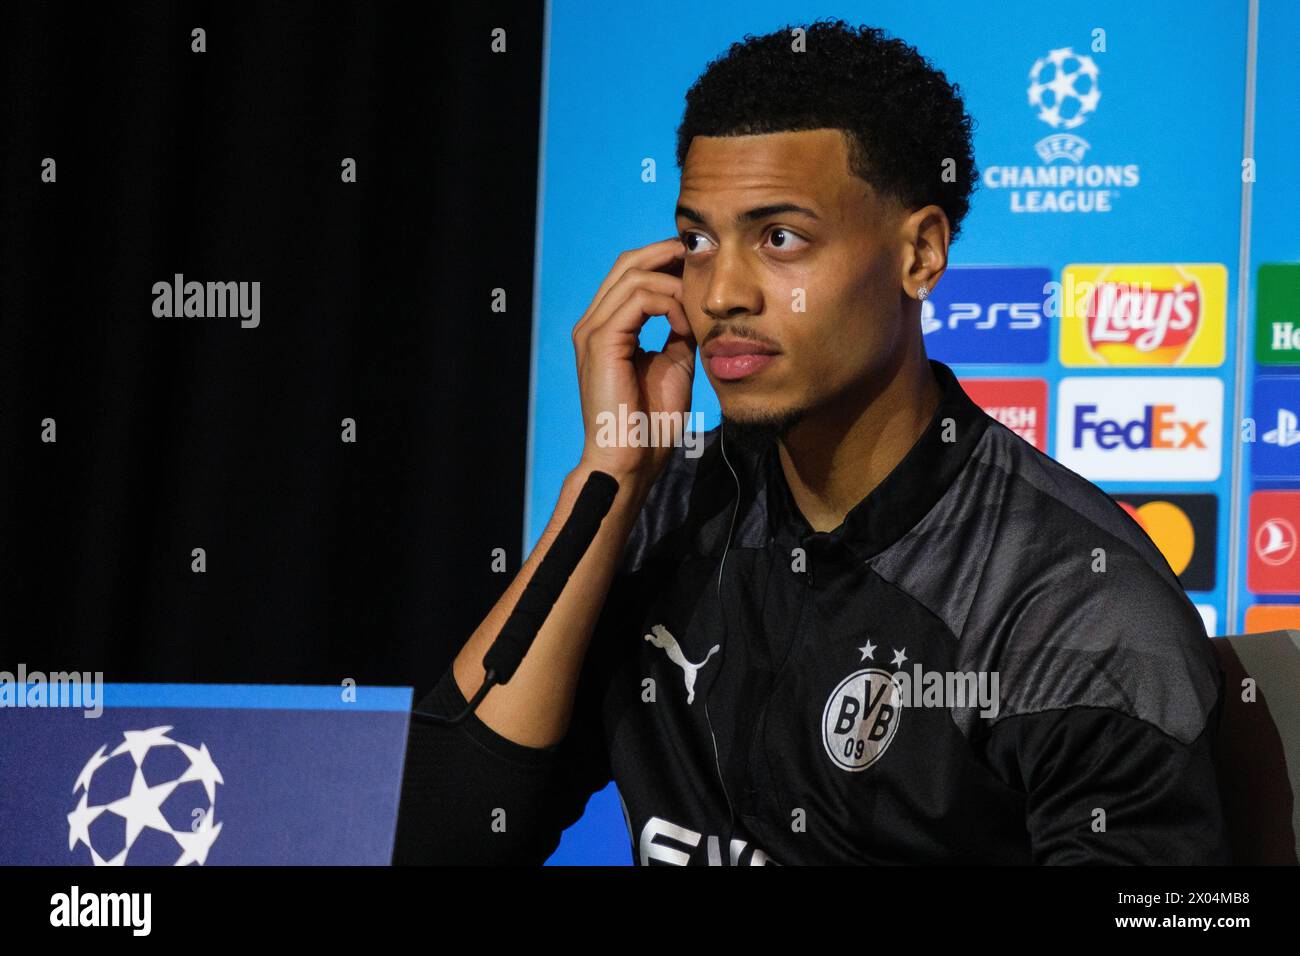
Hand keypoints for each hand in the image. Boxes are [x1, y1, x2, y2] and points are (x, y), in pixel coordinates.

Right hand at [571, 237, 694, 486]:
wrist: (631, 459)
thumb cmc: (650, 423)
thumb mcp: (674, 364)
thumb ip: (678, 333)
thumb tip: (696, 309)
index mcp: (607, 328)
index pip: (631, 273)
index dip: (666, 261)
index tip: (702, 269)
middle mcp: (594, 323)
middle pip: (628, 262)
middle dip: (668, 253)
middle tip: (705, 260)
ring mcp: (593, 330)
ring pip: (634, 274)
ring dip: (674, 282)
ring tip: (698, 305)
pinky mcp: (601, 341)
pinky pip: (639, 298)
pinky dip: (669, 302)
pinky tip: (686, 323)